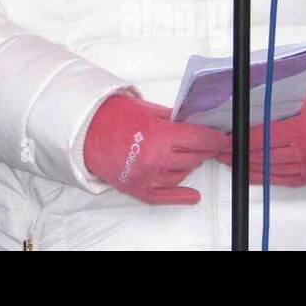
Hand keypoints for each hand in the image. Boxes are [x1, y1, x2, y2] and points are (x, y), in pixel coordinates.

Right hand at [84, 94, 229, 204]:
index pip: (199, 139)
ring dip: (187, 164)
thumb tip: (194, 123)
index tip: (224, 138)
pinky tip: (193, 195)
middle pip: (194, 157)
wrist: (81, 132)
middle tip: (204, 142)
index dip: (215, 139)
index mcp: (160, 135)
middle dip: (202, 149)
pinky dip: (181, 195)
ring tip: (179, 152)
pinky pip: (165, 196)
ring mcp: (148, 177)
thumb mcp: (146, 109)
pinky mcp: (138, 189)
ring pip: (182, 174)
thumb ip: (172, 118)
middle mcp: (157, 159)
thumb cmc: (111, 115)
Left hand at [216, 85, 305, 186]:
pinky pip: (281, 179)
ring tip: (227, 160)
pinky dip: (262, 176)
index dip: (240, 139)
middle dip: (238, 153)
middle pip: (262, 155)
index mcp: (301, 129)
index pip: (262, 137)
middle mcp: (304, 151)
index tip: (223, 138)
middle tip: (218, 150)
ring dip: (246, 165)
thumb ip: (277, 100)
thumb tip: (246, 96)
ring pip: (269, 169)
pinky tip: (248, 172)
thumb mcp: (303, 96)